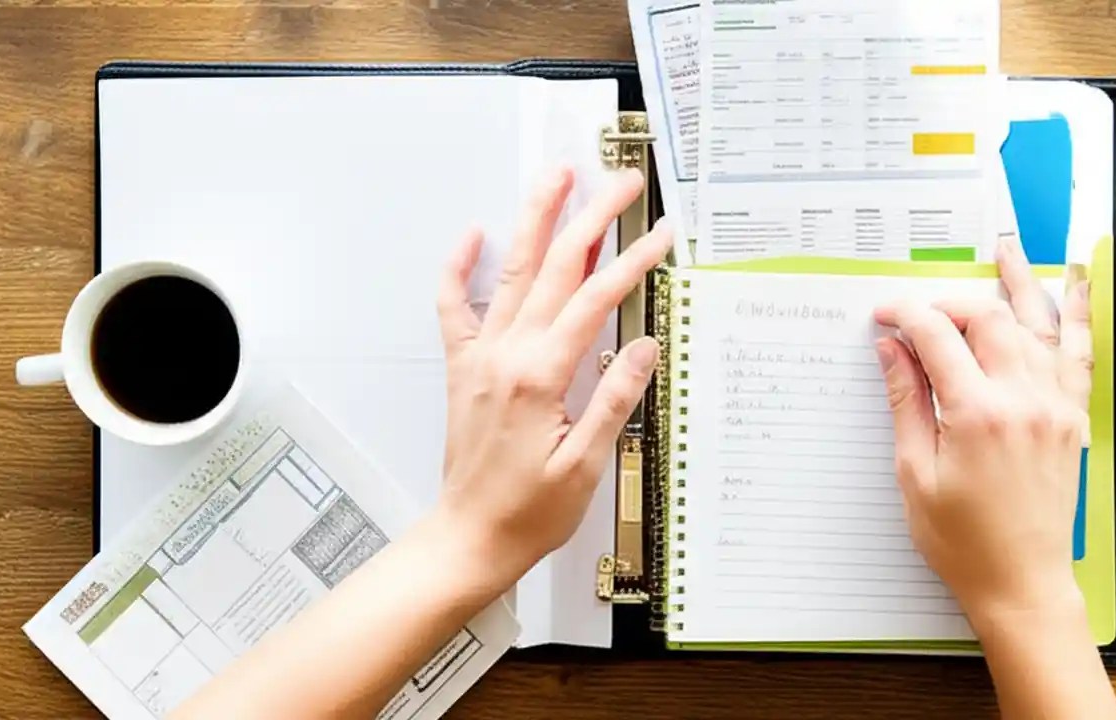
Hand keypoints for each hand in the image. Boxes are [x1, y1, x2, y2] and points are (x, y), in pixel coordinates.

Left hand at [435, 166, 670, 590]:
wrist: (468, 538)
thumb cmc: (528, 513)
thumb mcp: (584, 465)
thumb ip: (613, 400)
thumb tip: (643, 347)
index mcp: (540, 377)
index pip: (594, 301)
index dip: (632, 261)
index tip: (660, 234)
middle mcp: (506, 355)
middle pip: (555, 270)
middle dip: (592, 218)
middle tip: (620, 182)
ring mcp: (480, 357)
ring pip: (511, 274)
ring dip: (535, 222)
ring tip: (556, 178)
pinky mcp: (463, 368)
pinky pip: (454, 307)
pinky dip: (460, 268)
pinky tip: (473, 235)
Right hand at [874, 241, 1092, 629]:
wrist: (1021, 581)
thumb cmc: (963, 541)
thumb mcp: (915, 473)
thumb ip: (907, 402)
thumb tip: (892, 351)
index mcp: (977, 415)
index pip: (936, 338)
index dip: (904, 316)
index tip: (883, 316)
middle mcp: (1023, 400)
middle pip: (987, 319)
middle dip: (950, 302)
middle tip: (921, 310)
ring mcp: (1054, 406)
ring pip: (1037, 324)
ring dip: (1016, 285)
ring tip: (1005, 250)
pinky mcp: (1071, 418)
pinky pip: (1077, 353)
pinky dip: (1075, 315)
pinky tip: (1073, 285)